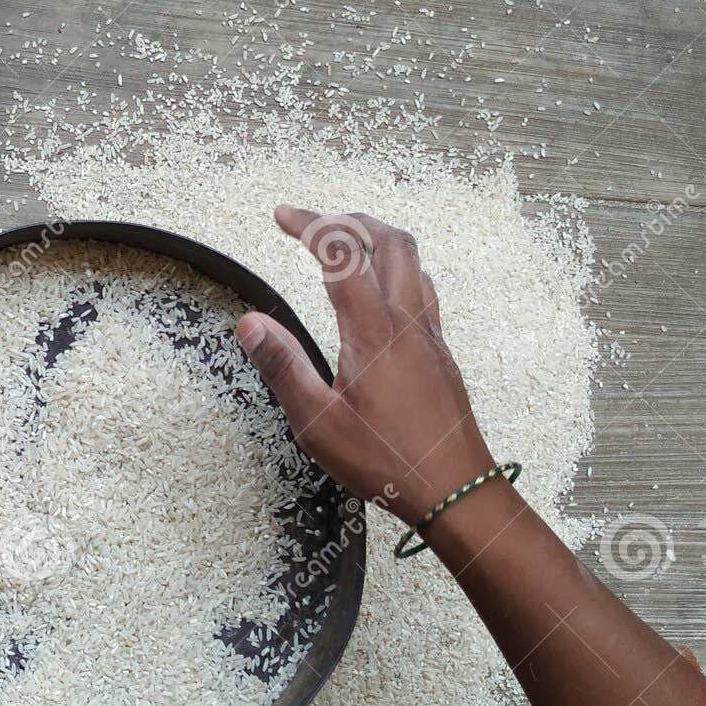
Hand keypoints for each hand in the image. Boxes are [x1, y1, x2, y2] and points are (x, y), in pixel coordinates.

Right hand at [236, 206, 497, 524]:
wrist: (456, 490)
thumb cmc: (387, 462)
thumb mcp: (318, 423)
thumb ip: (283, 367)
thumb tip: (249, 324)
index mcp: (372, 330)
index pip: (341, 255)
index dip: (310, 225)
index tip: (282, 215)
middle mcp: (407, 322)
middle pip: (389, 241)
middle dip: (349, 220)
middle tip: (316, 224)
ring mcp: (430, 336)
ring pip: (414, 263)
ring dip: (379, 241)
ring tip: (348, 246)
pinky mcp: (441, 355)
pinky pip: (424, 292)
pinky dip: (399, 273)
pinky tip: (384, 295)